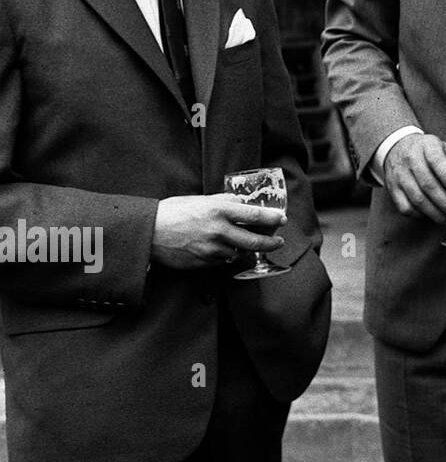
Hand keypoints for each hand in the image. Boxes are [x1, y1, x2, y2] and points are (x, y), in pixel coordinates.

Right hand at [152, 195, 286, 269]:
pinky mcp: (203, 262)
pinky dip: (226, 256)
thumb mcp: (200, 200)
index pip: (254, 214)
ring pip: (239, 252)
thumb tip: (241, 201)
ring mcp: (211, 249)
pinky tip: (222, 249)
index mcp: (218, 210)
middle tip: (279, 241)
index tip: (282, 219)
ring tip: (246, 243)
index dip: (272, 218)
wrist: (148, 232)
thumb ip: (222, 201)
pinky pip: (222, 261)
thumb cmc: (172, 212)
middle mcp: (218, 230)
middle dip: (271, 242)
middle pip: (254, 240)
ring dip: (245, 249)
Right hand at [382, 133, 445, 227]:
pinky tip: (431, 216)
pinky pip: (405, 206)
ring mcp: (400, 174)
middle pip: (427, 184)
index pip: (437, 161)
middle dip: (444, 203)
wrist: (397, 147)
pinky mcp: (392, 188)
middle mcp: (412, 159)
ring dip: (434, 213)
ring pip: (416, 198)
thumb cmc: (428, 151)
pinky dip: (419, 215)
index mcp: (428, 146)